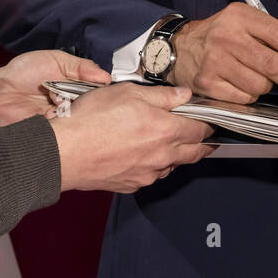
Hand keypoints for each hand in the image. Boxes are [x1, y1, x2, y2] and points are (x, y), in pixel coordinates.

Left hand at [0, 49, 110, 127]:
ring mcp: (63, 124)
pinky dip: (62, 121)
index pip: (99, 96)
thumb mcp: (56, 61)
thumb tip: (105, 76)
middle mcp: (73, 109)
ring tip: (58, 97)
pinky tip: (54, 110)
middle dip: (90, 102)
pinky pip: (66, 133)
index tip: (103, 86)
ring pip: (81, 122)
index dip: (103, 92)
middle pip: (94, 110)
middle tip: (76, 91)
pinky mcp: (53, 135)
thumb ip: (81, 66)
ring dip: (73, 110)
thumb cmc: (23, 74)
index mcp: (76, 92)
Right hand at [50, 83, 215, 192]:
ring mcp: (147, 174)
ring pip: (172, 165)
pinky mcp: (131, 184)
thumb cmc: (93, 119)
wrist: (66, 152)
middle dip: (204, 144)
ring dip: (177, 155)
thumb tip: (184, 95)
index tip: (212, 120)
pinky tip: (144, 156)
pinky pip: (151, 175)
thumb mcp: (129, 93)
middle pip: (195, 153)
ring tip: (173, 144)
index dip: (209, 123)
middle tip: (207, 138)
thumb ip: (162, 96)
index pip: (201, 130)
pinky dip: (154, 166)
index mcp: (166, 131)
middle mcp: (162, 157)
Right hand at [169, 3, 277, 101]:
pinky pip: (244, 98)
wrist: (180, 49)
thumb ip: (275, 30)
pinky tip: (241, 86)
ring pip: (260, 85)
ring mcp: (215, 62)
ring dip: (266, 87)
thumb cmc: (219, 36)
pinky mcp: (208, 83)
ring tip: (257, 78)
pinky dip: (249, 96)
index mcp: (239, 17)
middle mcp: (226, 37)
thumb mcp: (244, 21)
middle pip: (273, 64)